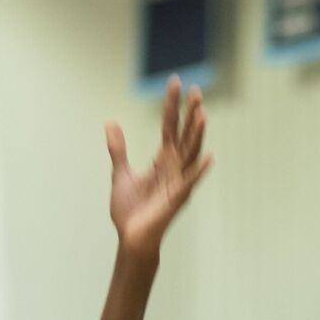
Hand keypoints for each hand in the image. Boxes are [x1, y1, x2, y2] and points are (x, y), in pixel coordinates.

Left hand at [106, 76, 211, 264]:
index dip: (173, 105)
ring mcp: (178, 182)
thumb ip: (119, 148)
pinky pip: (190, 182)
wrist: (130, 237)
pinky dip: (199, 170)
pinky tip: (209, 157)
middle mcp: (174, 167)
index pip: (170, 126)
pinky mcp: (177, 198)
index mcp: (163, 160)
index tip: (175, 82)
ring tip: (202, 114)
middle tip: (196, 90)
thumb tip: (111, 122)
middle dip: (190, 113)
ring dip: (197, 135)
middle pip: (185, 135)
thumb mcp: (120, 173)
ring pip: (190, 153)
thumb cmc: (130, 210)